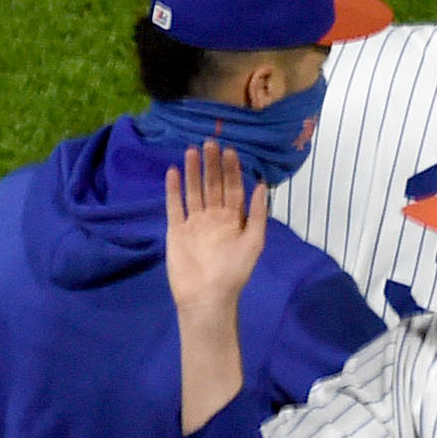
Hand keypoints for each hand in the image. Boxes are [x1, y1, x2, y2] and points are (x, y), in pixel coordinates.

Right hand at [163, 142, 266, 312]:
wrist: (206, 295)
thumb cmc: (233, 271)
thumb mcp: (253, 242)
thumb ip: (257, 214)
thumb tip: (262, 186)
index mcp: (233, 220)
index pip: (233, 189)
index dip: (232, 170)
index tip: (231, 151)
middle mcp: (214, 217)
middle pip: (212, 185)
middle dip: (212, 165)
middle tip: (210, 142)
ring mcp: (194, 222)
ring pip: (194, 191)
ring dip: (194, 171)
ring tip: (192, 150)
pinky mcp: (176, 229)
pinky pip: (174, 206)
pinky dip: (174, 190)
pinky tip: (174, 172)